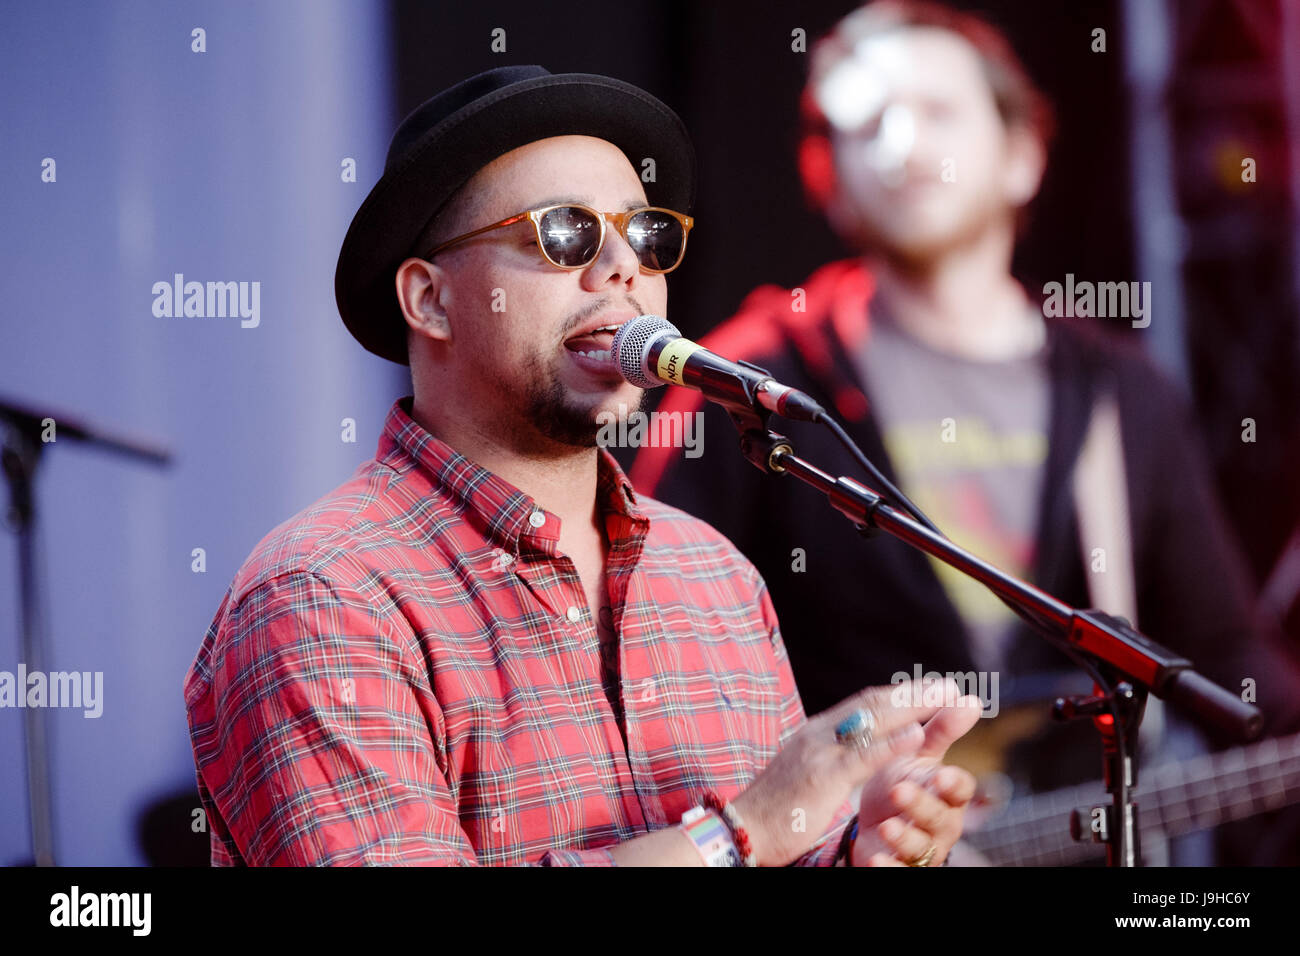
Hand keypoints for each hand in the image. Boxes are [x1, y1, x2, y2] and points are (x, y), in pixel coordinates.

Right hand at [732, 679, 957, 865]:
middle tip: (949, 684)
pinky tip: (918, 736)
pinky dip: (892, 744)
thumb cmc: (774, 808)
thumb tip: (850, 745)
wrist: (741, 828)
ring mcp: (820, 753)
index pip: (863, 703)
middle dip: (913, 692)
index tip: (929, 687)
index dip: (898, 694)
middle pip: (872, 703)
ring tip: (945, 696)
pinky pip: (863, 757)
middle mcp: (819, 733)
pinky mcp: (822, 777)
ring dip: (913, 706)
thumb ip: (827, 754)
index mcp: (816, 732)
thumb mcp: (803, 771)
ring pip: (872, 721)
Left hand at [851, 695, 979, 866]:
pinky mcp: (898, 865)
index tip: (938, 774)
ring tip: (886, 825)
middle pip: (940, 816)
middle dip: (921, 804)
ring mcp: (920, 847)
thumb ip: (939, 730)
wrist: (869, 827)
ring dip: (905, 835)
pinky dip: (888, 865)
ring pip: (920, 846)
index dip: (952, 783)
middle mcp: (940, 821)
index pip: (958, 787)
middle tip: (898, 790)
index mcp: (945, 791)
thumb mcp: (916, 757)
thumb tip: (971, 699)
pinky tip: (874, 856)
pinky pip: (898, 870)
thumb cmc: (899, 786)